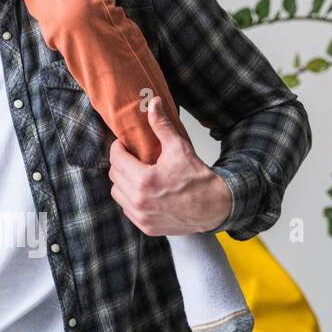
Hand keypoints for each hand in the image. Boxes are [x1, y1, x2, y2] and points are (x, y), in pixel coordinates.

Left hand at [108, 97, 231, 234]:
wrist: (216, 206)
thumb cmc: (199, 179)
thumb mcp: (179, 148)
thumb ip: (161, 125)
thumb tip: (153, 104)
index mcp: (144, 180)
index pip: (116, 158)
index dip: (118, 148)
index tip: (124, 145)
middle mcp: (139, 201)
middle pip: (114, 175)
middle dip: (121, 163)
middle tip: (131, 158)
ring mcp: (141, 216)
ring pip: (117, 194)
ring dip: (123, 182)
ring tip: (136, 174)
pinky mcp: (146, 227)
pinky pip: (127, 210)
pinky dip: (130, 200)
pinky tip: (142, 192)